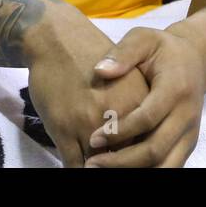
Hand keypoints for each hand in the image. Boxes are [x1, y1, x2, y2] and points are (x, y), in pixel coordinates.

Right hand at [23, 3, 149, 167]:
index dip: (143, 157)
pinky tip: (80, 166)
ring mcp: (88, 124)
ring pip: (100, 165)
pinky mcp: (63, 129)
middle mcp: (116, 115)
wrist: (58, 37)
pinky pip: (74, 164)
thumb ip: (137, 107)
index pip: (148, 142)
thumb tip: (145, 139)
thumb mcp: (128, 75)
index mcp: (137, 102)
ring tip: (97, 166)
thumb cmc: (92, 55)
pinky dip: (78, 169)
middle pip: (126, 156)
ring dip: (100, 167)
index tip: (142, 160)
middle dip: (123, 163)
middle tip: (119, 163)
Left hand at [84, 25, 205, 167]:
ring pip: (165, 165)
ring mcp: (190, 132)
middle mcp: (188, 114)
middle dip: (122, 161)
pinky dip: (147, 172)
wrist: (195, 59)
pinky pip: (170, 167)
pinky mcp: (188, 144)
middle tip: (92, 164)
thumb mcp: (143, 38)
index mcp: (176, 88)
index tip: (93, 138)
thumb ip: (123, 53)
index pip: (147, 118)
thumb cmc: (162, 49)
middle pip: (155, 149)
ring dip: (134, 172)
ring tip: (103, 170)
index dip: (119, 131)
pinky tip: (122, 169)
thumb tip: (100, 71)